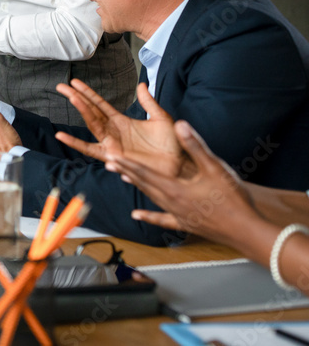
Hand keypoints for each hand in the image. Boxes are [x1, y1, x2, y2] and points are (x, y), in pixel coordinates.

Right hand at [55, 79, 187, 177]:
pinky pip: (90, 149)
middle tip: (61, 86)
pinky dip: (75, 143)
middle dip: (76, 97)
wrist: (179, 165)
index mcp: (122, 121)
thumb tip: (141, 85)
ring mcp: (111, 143)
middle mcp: (113, 131)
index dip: (87, 92)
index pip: (99, 104)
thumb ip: (149, 102)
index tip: (74, 82)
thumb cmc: (172, 145)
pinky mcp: (112, 156)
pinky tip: (62, 136)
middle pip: (90, 111)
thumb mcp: (161, 118)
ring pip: (91, 124)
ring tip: (70, 97)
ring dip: (81, 110)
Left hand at [110, 121, 257, 242]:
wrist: (247, 231)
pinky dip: (148, 216)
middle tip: (108, 162)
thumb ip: (195, 146)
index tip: (111, 156)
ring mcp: (178, 215)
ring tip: (122, 177)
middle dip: (125, 171)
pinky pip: (162, 219)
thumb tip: (180, 125)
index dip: (127, 163)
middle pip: (144, 184)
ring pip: (151, 198)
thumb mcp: (215, 168)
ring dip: (137, 186)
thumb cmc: (233, 200)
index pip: (145, 172)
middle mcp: (171, 202)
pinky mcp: (186, 224)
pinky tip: (136, 214)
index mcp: (175, 188)